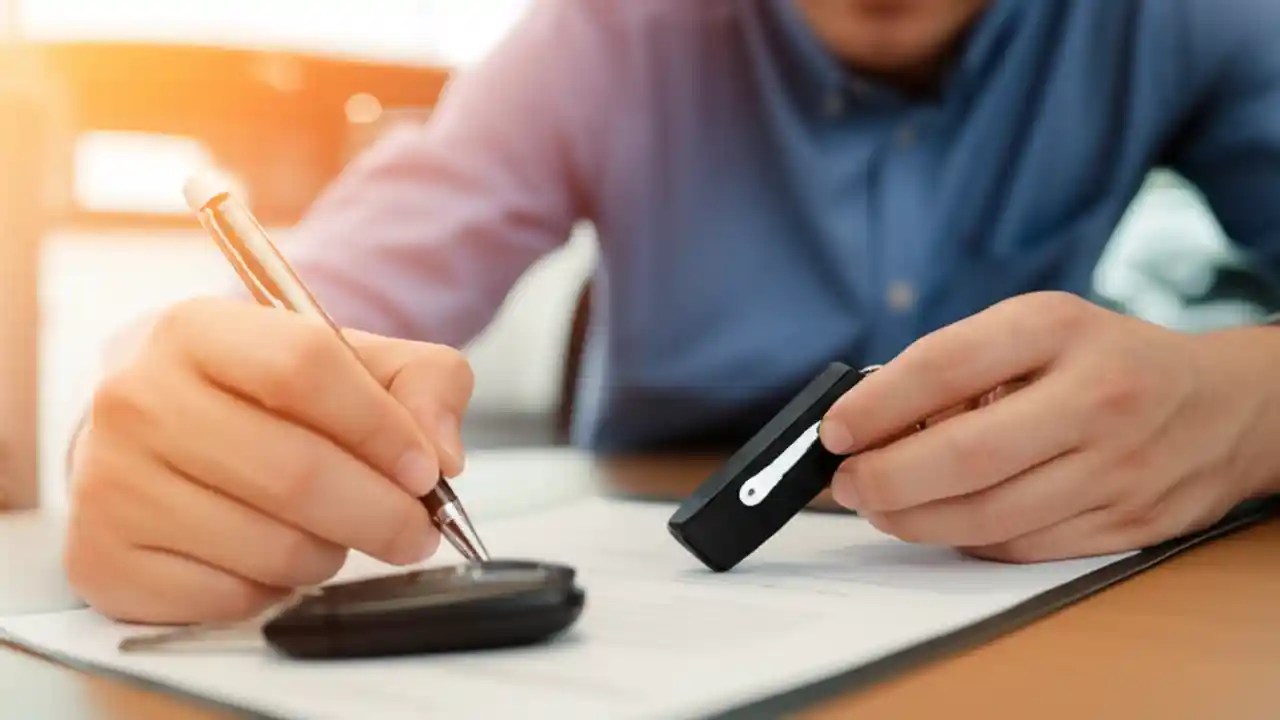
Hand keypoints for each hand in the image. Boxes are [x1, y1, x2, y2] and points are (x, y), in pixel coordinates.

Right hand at [64, 298, 474, 622]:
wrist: (153, 435)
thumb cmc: (262, 398)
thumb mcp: (350, 362)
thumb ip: (423, 384)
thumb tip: (442, 455)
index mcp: (195, 330)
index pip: (304, 367)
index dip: (382, 427)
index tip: (426, 469)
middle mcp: (137, 400)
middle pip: (294, 471)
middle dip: (382, 514)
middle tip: (417, 530)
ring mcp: (111, 484)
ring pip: (270, 546)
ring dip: (333, 553)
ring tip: (335, 532)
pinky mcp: (105, 561)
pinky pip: (232, 597)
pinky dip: (278, 589)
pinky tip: (275, 556)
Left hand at [820, 292, 1279, 561]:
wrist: (1225, 406)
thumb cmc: (1105, 361)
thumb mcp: (1036, 331)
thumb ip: (957, 367)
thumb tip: (867, 420)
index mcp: (1058, 329)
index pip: (945, 364)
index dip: (876, 405)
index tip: (835, 431)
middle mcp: (1093, 397)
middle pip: (963, 457)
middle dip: (884, 480)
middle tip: (846, 483)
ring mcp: (1114, 467)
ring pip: (987, 517)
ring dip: (913, 520)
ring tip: (880, 505)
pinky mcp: (1124, 523)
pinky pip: (1020, 547)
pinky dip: (966, 539)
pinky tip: (942, 520)